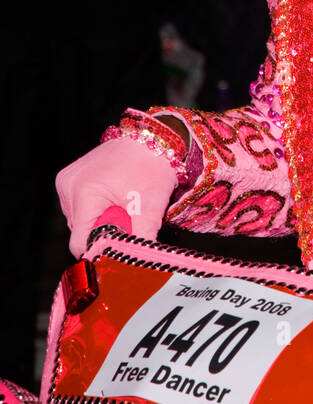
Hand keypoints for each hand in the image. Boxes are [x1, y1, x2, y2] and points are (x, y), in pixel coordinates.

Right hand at [56, 137, 177, 257]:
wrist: (154, 139)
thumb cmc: (153, 167)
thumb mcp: (151, 207)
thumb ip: (141, 239)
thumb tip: (138, 264)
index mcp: (84, 193)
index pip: (80, 241)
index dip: (100, 249)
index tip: (119, 247)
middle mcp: (69, 185)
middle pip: (79, 231)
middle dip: (103, 231)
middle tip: (127, 217)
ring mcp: (66, 179)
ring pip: (78, 220)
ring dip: (99, 220)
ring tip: (121, 203)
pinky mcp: (69, 176)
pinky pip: (78, 206)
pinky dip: (94, 208)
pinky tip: (112, 196)